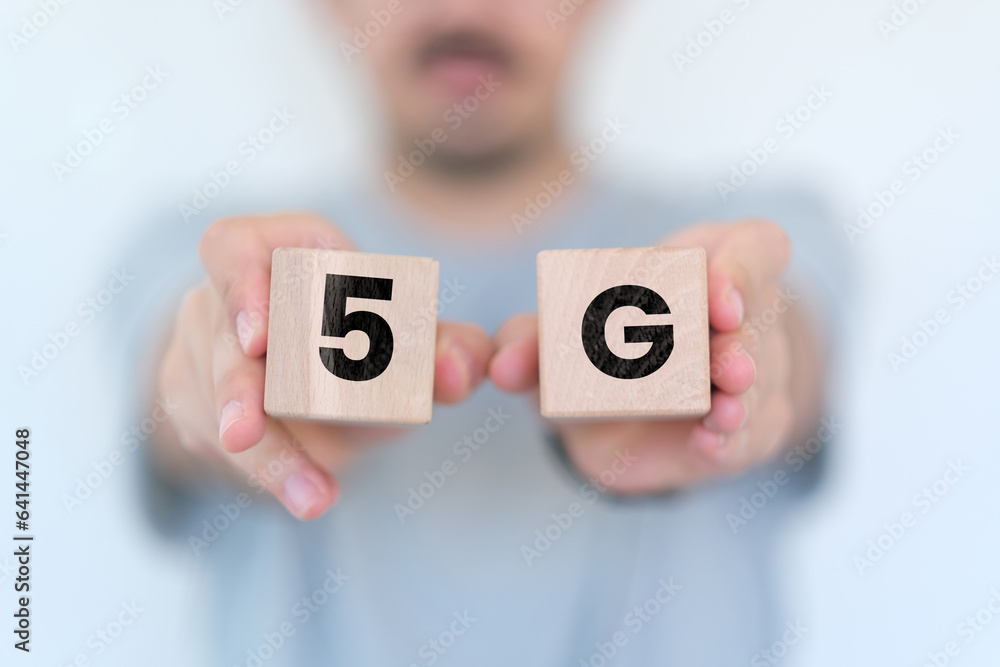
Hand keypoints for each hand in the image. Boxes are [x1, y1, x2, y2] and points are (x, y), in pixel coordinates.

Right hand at [155, 214, 492, 518]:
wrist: (329, 405)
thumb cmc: (372, 353)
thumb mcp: (414, 349)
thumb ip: (451, 350)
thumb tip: (456, 371)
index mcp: (284, 256)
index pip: (232, 247)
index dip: (239, 284)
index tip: (259, 338)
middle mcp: (230, 297)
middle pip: (216, 336)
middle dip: (233, 389)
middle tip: (246, 433)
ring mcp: (204, 352)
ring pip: (213, 400)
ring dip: (262, 452)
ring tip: (312, 494)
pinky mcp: (193, 406)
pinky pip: (211, 440)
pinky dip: (263, 473)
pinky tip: (305, 495)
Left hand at [489, 220, 819, 493]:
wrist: (620, 422)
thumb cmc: (593, 357)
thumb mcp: (561, 345)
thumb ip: (533, 345)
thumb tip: (501, 368)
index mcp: (703, 269)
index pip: (756, 248)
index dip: (744, 267)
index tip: (718, 299)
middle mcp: (738, 318)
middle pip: (765, 319)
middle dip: (745, 343)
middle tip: (727, 367)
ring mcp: (750, 375)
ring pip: (764, 380)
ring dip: (745, 398)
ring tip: (723, 411)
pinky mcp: (748, 431)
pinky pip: (756, 434)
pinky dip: (734, 441)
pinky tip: (711, 444)